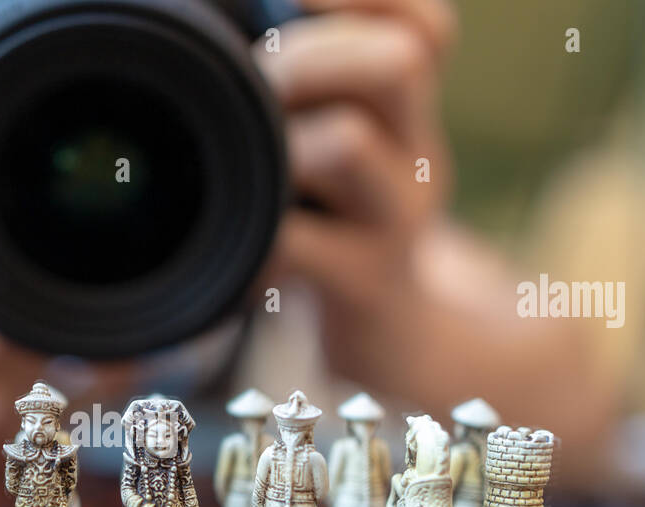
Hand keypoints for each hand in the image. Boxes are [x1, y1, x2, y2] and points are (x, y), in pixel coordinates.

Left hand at [256, 0, 456, 335]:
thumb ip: (310, 91)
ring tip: (248, 165)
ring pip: (350, 143)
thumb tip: (217, 29)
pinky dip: (259, 236)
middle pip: (399, 63)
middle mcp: (417, 156)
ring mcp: (397, 222)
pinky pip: (298, 243)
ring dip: (281, 141)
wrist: (394, 337)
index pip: (426, 26)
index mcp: (409, 111)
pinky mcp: (366, 284)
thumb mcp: (342, 147)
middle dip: (309, 58)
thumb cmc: (337, 224)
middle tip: (257, 90)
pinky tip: (243, 244)